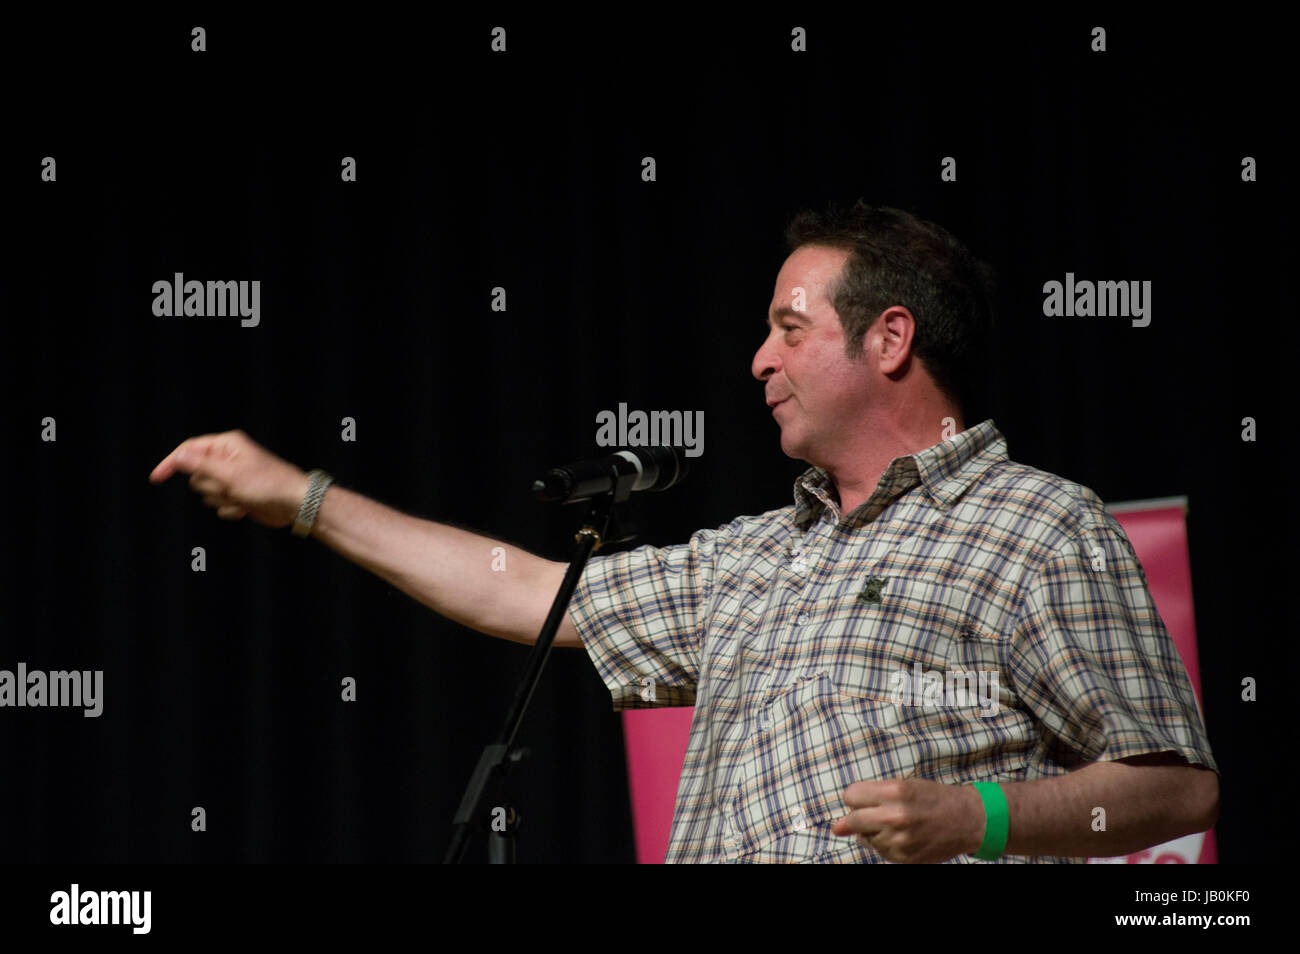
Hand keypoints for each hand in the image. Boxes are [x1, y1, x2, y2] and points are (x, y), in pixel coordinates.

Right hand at [149, 429, 310, 528]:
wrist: (294, 504)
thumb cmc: (268, 484)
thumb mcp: (230, 473)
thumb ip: (201, 464)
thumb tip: (178, 456)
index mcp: (226, 445)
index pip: (189, 449)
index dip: (172, 463)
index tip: (157, 478)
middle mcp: (228, 459)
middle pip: (196, 475)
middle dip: (211, 487)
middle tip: (233, 488)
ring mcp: (233, 478)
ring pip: (206, 493)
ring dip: (222, 499)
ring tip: (244, 497)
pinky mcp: (238, 495)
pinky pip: (219, 505)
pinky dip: (230, 509)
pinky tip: (247, 507)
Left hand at [831, 778, 985, 863]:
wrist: (966, 820)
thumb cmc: (932, 798)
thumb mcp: (903, 786)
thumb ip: (868, 799)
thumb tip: (835, 828)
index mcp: (894, 792)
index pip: (850, 796)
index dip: (857, 798)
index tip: (868, 800)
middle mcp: (895, 817)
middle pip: (853, 820)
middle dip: (860, 818)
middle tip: (879, 814)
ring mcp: (899, 840)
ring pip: (865, 838)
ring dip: (875, 832)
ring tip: (898, 824)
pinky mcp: (903, 858)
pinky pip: (879, 851)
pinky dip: (886, 844)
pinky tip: (903, 836)